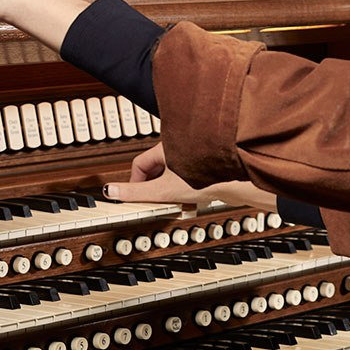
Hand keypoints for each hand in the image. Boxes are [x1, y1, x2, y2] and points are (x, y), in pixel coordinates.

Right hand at [103, 144, 220, 205]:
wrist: (238, 180)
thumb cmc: (205, 177)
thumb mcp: (163, 190)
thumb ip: (135, 193)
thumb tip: (111, 191)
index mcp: (166, 147)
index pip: (139, 164)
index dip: (134, 183)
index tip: (135, 197)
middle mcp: (180, 147)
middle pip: (156, 170)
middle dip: (155, 189)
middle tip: (155, 202)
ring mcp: (194, 157)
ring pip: (173, 175)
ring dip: (171, 191)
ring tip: (175, 203)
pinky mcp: (207, 167)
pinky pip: (188, 179)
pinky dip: (186, 191)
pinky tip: (191, 202)